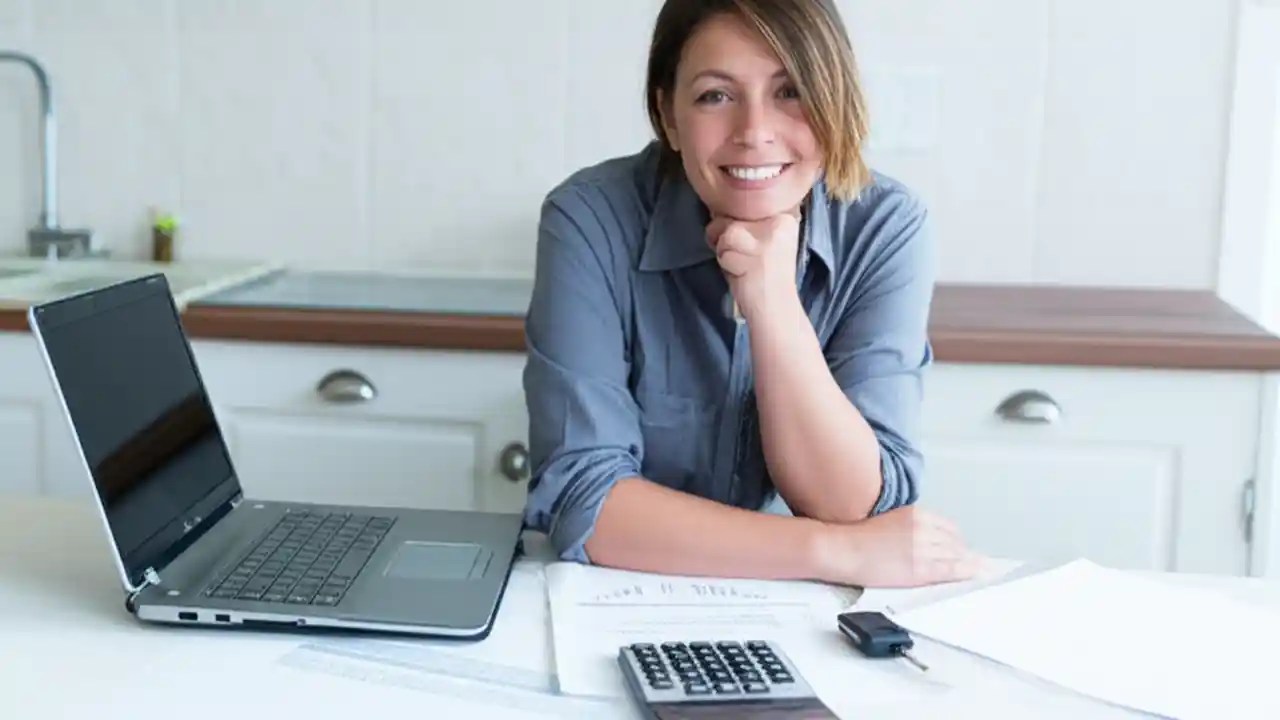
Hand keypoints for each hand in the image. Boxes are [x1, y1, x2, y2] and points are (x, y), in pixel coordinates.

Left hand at [705, 209, 801, 321]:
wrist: (776, 309)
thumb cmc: (762, 276)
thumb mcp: (760, 243)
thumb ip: (745, 225)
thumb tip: (716, 212)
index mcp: (784, 217)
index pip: (743, 206)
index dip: (734, 227)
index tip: (746, 248)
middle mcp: (780, 223)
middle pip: (732, 217)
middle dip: (726, 240)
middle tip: (743, 261)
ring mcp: (769, 238)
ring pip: (727, 233)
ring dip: (725, 253)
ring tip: (742, 267)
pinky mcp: (757, 254)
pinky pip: (724, 251)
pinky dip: (726, 265)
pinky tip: (742, 275)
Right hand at [817, 506, 982, 587]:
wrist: (841, 548)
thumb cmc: (855, 537)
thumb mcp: (888, 522)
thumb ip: (909, 528)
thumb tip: (921, 541)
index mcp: (916, 514)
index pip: (949, 528)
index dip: (956, 542)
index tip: (960, 549)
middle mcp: (924, 528)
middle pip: (956, 542)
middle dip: (964, 553)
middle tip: (973, 563)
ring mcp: (924, 548)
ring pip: (958, 555)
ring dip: (971, 564)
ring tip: (983, 571)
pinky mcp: (920, 567)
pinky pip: (953, 570)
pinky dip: (968, 572)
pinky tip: (978, 575)